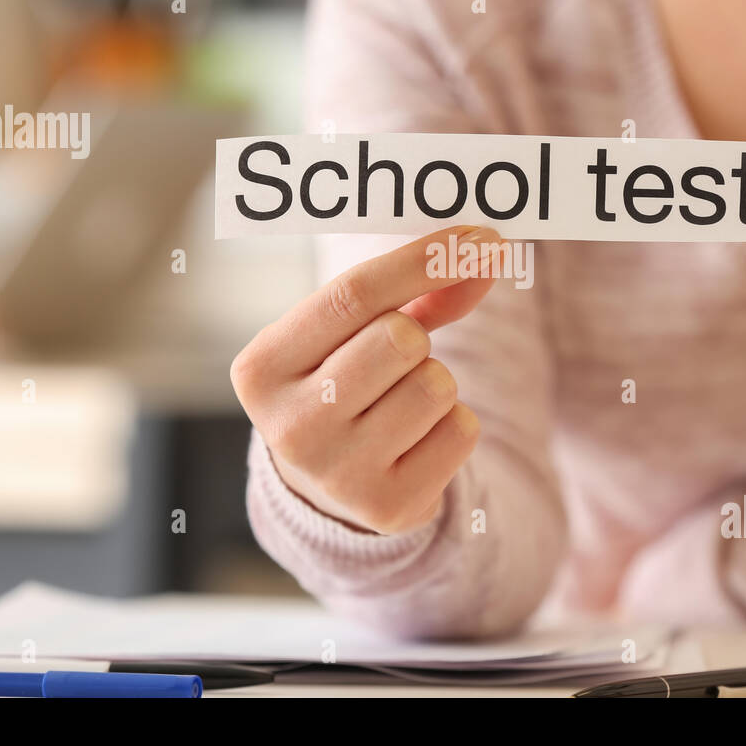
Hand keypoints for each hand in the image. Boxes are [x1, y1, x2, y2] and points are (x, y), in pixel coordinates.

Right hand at [231, 226, 502, 533]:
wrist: (328, 487)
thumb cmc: (342, 383)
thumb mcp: (350, 334)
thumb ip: (415, 289)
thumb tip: (484, 252)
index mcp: (261, 369)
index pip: (352, 294)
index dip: (422, 260)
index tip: (478, 238)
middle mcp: (289, 426)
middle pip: (399, 338)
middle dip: (416, 337)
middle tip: (396, 358)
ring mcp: (337, 474)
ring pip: (436, 385)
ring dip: (435, 382)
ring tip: (400, 402)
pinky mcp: (387, 507)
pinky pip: (461, 430)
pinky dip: (453, 424)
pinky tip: (417, 439)